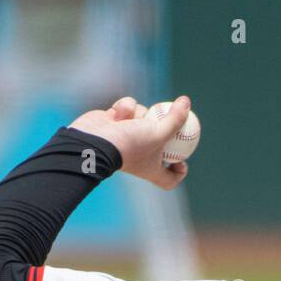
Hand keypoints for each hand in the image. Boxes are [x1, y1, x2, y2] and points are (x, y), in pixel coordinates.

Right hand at [69, 95, 190, 189]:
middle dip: (163, 127)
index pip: (169, 179)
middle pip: (159, 141)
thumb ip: (176, 119)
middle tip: (169, 117)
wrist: (93, 140)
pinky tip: (117, 114)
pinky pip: (127, 108)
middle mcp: (140, 155)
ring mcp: (127, 137)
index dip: (179, 171)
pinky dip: (125, 108)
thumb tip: (187, 102)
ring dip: (141, 114)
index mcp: (152, 168)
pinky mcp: (114, 122)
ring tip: (132, 120)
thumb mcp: (159, 133)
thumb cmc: (128, 144)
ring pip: (144, 116)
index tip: (184, 160)